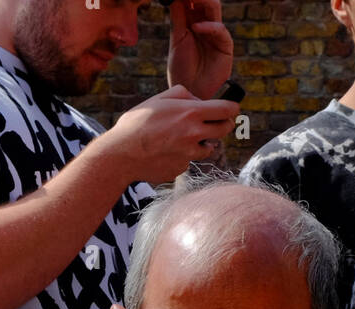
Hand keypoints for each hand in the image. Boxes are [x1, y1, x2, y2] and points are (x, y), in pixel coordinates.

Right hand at [104, 86, 238, 185]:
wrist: (122, 154)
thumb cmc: (137, 123)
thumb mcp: (159, 99)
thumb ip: (183, 95)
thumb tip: (198, 101)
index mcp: (191, 113)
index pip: (226, 110)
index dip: (232, 108)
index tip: (232, 109)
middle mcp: (194, 134)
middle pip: (224, 130)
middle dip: (224, 124)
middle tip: (216, 122)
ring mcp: (189, 154)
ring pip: (208, 147)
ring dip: (201, 141)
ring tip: (181, 137)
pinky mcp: (182, 168)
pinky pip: (188, 160)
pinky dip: (182, 155)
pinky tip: (165, 151)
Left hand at [167, 0, 232, 98]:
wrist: (190, 93)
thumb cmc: (182, 69)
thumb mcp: (177, 39)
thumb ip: (178, 17)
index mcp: (193, 22)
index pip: (193, 1)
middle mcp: (206, 25)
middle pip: (205, 2)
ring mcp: (216, 35)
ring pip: (215, 9)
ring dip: (204, 2)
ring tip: (193, 0)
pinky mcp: (225, 46)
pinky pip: (220, 30)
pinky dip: (208, 26)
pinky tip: (196, 27)